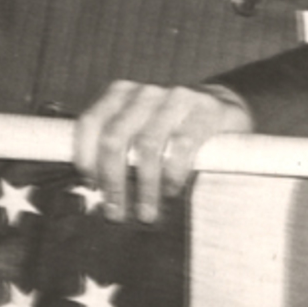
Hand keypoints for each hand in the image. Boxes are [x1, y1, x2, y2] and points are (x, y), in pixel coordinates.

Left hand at [71, 80, 252, 225]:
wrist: (222, 109)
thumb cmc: (171, 130)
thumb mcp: (139, 130)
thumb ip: (117, 150)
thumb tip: (92, 191)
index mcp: (120, 94)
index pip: (90, 123)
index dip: (86, 158)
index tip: (91, 188)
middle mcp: (144, 93)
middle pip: (114, 138)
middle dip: (112, 180)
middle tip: (116, 213)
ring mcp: (175, 98)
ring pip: (147, 145)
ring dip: (144, 186)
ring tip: (146, 213)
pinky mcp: (204, 110)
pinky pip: (182, 145)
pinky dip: (172, 174)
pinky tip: (171, 192)